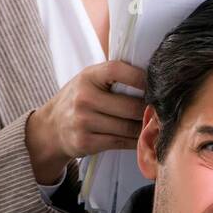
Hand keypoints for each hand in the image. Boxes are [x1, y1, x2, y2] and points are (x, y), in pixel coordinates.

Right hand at [25, 60, 146, 183]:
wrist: (51, 128)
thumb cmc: (79, 99)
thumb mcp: (89, 79)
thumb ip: (114, 77)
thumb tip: (153, 81)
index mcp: (87, 76)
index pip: (118, 70)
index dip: (141, 78)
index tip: (156, 85)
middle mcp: (84, 98)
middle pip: (131, 106)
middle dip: (149, 110)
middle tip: (162, 111)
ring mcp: (83, 121)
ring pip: (129, 127)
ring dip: (145, 127)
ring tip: (155, 124)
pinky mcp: (86, 142)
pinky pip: (121, 142)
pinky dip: (136, 141)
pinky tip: (142, 137)